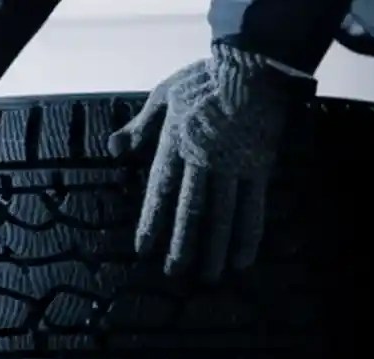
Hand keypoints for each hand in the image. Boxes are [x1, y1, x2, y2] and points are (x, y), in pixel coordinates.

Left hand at [107, 45, 315, 280]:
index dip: (152, 221)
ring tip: (210, 277)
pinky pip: (255, 207)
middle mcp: (205, 160)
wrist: (254, 66)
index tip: (142, 249)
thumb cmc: (204, 80)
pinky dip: (249, 236)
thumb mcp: (163, 96)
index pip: (161, 190)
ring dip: (216, 249)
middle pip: (191, 210)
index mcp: (177, 144)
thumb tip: (114, 149)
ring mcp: (235, 166)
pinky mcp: (260, 167)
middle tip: (174, 273)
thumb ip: (139, 126)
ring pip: (223, 215)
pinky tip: (243, 260)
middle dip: (182, 245)